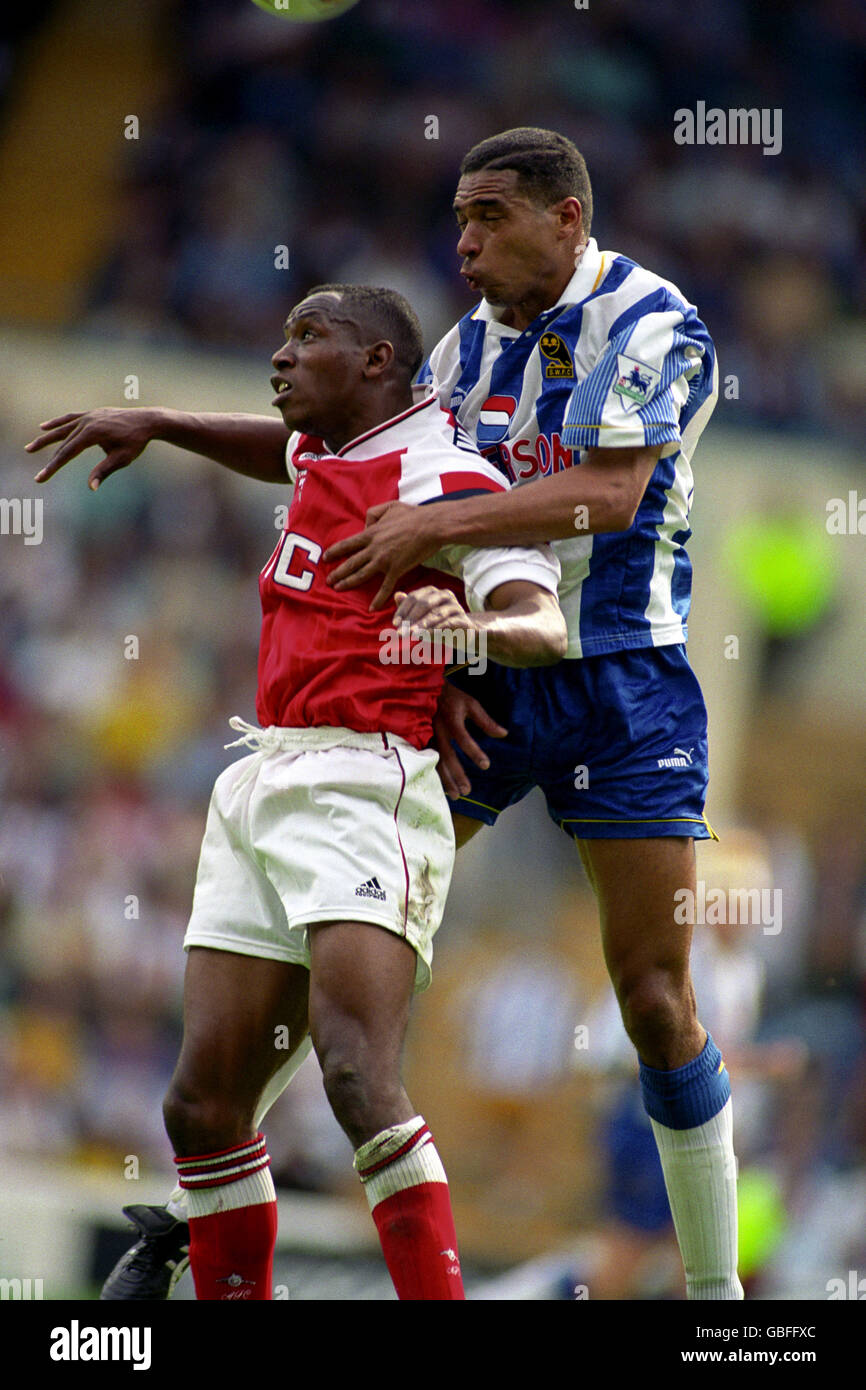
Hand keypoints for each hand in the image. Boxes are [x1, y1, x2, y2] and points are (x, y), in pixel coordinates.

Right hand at [26, 408, 156, 488]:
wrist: (147, 421)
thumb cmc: (136, 442)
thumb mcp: (121, 459)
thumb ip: (104, 471)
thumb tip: (91, 487)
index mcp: (92, 434)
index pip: (66, 454)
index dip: (52, 467)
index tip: (41, 478)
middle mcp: (86, 423)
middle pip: (62, 443)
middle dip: (48, 459)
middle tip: (36, 474)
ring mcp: (88, 416)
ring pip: (62, 429)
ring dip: (45, 438)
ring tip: (30, 447)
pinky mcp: (91, 414)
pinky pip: (70, 418)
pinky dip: (57, 423)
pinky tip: (44, 426)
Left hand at [324, 500, 441, 610]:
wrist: (430, 526)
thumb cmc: (412, 515)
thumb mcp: (388, 507)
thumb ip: (373, 514)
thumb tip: (366, 526)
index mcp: (371, 534)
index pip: (347, 544)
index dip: (335, 552)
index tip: (326, 558)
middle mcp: (373, 549)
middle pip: (350, 562)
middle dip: (337, 572)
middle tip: (328, 581)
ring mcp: (384, 561)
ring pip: (361, 575)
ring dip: (348, 582)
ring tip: (338, 589)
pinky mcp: (396, 570)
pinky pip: (385, 587)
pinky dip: (378, 599)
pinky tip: (372, 608)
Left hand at [393, 586, 475, 639]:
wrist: (465, 634)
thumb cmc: (439, 623)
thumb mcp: (422, 617)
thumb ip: (410, 608)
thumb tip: (397, 595)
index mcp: (433, 592)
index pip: (414, 597)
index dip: (403, 610)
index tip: (394, 624)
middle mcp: (445, 595)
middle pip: (424, 604)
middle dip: (411, 618)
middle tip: (400, 632)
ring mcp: (456, 606)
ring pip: (436, 614)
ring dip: (422, 625)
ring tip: (411, 634)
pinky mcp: (464, 619)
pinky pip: (448, 623)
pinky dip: (436, 630)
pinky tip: (426, 637)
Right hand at [432, 679, 506, 799]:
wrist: (427, 691)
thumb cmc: (453, 697)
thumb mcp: (471, 704)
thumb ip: (486, 721)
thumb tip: (504, 734)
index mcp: (451, 719)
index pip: (463, 738)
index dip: (474, 752)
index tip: (486, 765)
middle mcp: (437, 730)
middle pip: (447, 756)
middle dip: (457, 775)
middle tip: (467, 791)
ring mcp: (428, 737)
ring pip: (435, 762)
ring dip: (445, 780)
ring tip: (456, 796)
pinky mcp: (422, 742)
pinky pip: (427, 762)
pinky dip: (435, 776)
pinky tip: (442, 788)